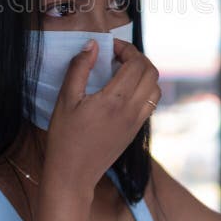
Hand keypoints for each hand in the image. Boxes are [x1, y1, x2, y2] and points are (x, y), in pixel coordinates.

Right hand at [44, 38, 160, 191]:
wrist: (73, 174)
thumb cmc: (65, 136)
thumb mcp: (65, 99)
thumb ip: (79, 69)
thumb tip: (92, 45)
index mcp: (115, 100)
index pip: (136, 64)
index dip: (126, 48)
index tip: (109, 47)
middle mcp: (132, 110)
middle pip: (152, 73)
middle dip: (137, 58)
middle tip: (117, 56)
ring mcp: (136, 122)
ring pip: (155, 88)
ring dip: (144, 73)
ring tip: (122, 71)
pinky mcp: (135, 131)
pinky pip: (151, 103)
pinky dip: (144, 89)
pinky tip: (124, 90)